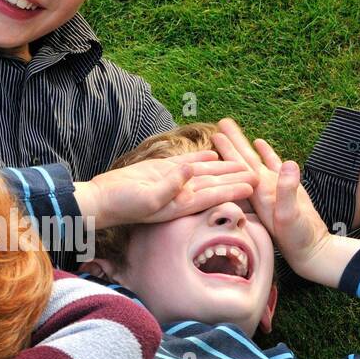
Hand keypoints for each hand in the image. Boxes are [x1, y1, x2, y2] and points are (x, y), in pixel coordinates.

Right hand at [76, 151, 256, 229]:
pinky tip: (215, 154)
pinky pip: (186, 163)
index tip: (253, 186)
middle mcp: (180, 195)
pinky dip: (202, 158)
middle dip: (236, 179)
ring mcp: (172, 183)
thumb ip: (170, 186)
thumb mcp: (146, 198)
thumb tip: (190, 170)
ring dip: (224, 167)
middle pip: (214, 185)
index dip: (234, 190)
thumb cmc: (120, 204)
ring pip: (204, 173)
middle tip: (260, 173)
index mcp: (179, 204)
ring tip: (244, 162)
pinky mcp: (161, 171)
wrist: (100, 199)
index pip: (213, 196)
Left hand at [212, 120, 330, 275]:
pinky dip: (264, 153)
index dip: (227, 151)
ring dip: (242, 144)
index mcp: (257, 193)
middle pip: (241, 160)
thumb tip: (290, 163)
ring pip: (253, 159)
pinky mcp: (284, 187)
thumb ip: (289, 190)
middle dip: (229, 142)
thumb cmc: (297, 237)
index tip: (214, 134)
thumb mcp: (291, 215)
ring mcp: (271, 187)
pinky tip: (258, 141)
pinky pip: (271, 165)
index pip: (238, 167)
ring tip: (230, 128)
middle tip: (219, 122)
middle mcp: (259, 189)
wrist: (310, 248)